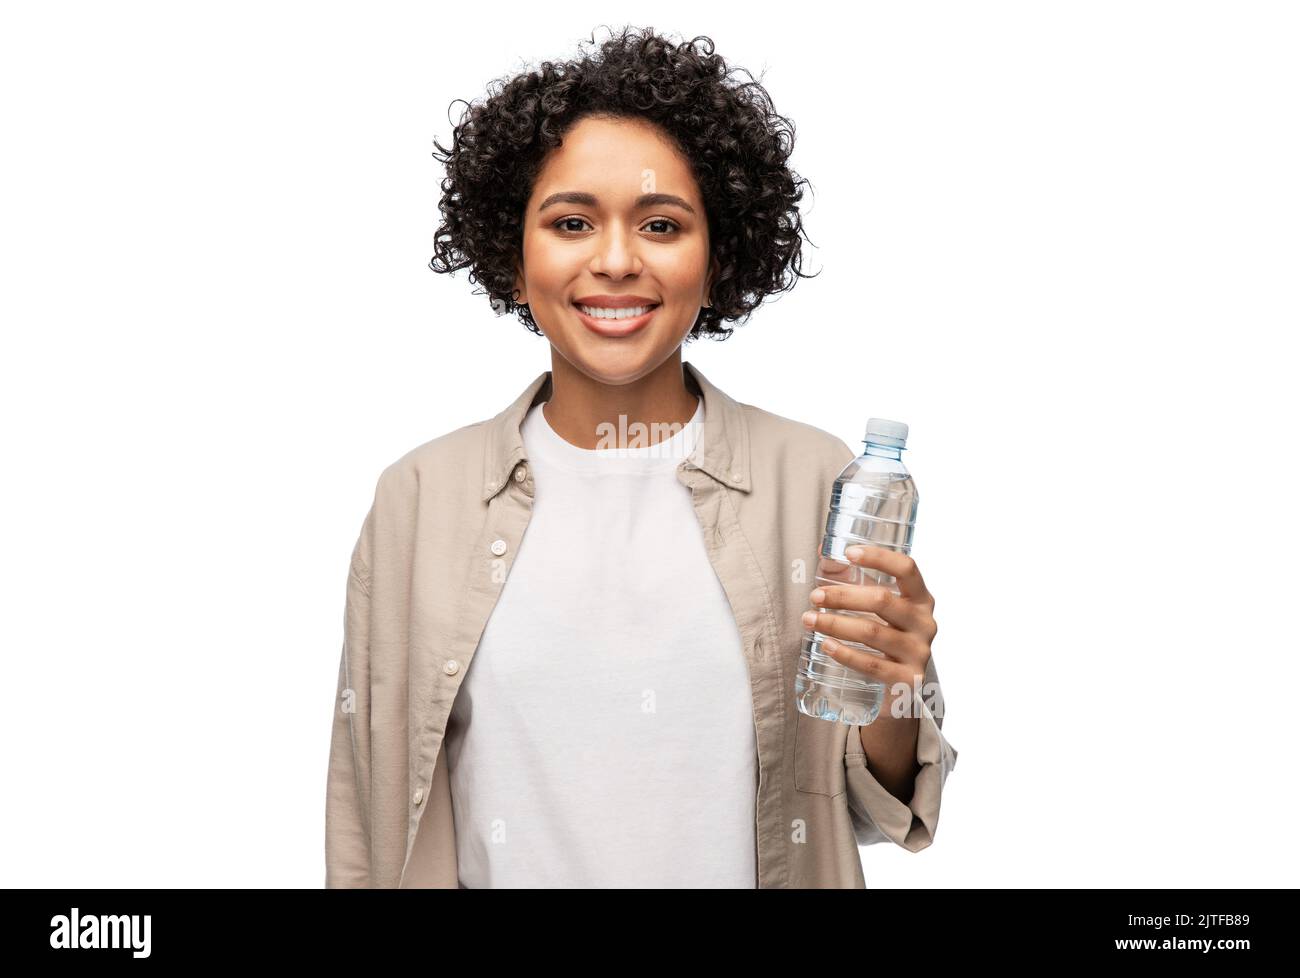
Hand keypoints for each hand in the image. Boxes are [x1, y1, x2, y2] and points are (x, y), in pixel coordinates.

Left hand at [801, 544, 937, 694]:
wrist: (902, 687)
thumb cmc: (885, 636)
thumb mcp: (876, 607)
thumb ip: (853, 579)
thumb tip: (822, 551)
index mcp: (920, 598)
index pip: (907, 569)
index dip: (879, 557)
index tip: (849, 553)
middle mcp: (924, 623)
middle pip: (882, 600)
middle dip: (843, 595)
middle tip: (814, 596)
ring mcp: (919, 653)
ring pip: (872, 632)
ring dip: (835, 623)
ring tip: (810, 619)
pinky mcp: (908, 681)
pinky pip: (872, 665)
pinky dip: (846, 654)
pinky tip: (826, 645)